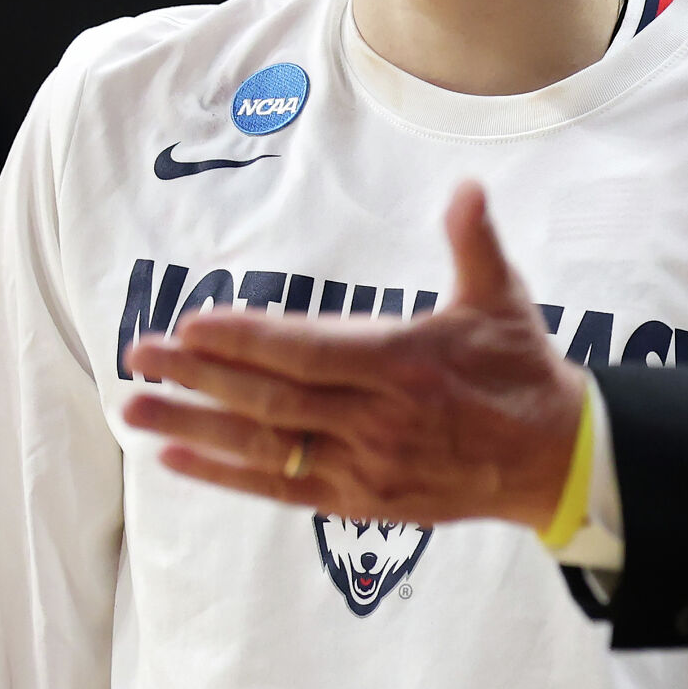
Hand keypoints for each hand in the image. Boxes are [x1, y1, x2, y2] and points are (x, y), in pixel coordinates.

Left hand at [122, 181, 583, 528]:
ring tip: (134, 408)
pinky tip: (177, 456)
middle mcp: (378, 419)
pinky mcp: (360, 500)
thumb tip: (467, 188)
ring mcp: (366, 465)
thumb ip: (474, 241)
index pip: (308, 351)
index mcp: (405, 364)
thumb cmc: (521, 371)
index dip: (247, 340)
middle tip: (140, 355)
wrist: (553, 458)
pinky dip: (226, 475)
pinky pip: (280, 487)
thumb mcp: (502, 298)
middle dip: (199, 375)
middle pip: (271, 399)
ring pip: (265, 446)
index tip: (192, 323)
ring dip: (194, 426)